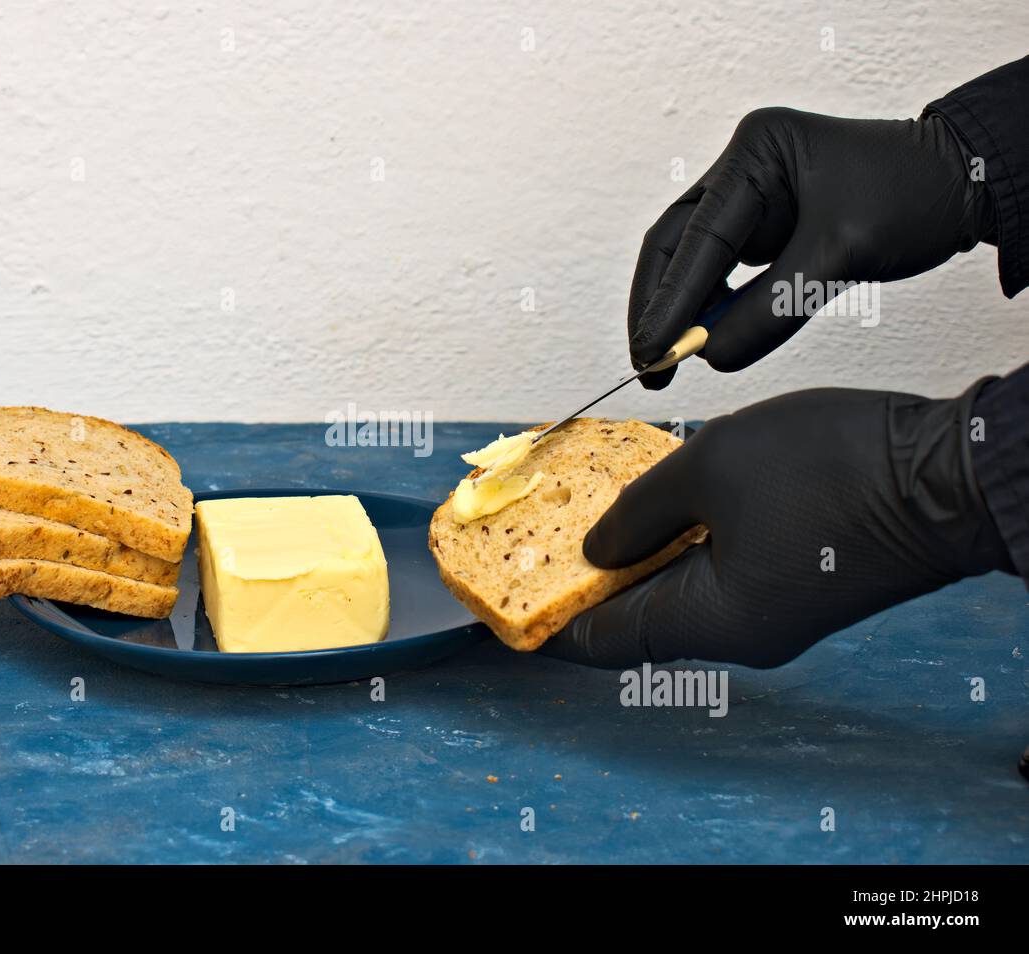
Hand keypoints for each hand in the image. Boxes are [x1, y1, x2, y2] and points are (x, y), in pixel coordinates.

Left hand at [543, 383, 1011, 668]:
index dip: (547, 623)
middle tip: (537, 545)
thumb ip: (639, 511)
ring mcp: (771, 613)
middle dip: (584, 582)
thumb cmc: (839, 468)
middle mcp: (740, 633)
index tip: (501, 607)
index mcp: (713, 622)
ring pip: (676, 594)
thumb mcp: (711, 468)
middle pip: (637, 620)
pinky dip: (676, 547)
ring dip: (632, 558)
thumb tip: (595, 548)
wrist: (948, 472)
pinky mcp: (793, 586)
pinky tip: (657, 504)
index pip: (605, 641)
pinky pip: (714, 576)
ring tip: (587, 515)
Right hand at [630, 107, 994, 388]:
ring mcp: (750, 199)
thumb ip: (771, 308)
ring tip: (671, 363)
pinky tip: (708, 340)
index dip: (668, 301)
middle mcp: (742, 171)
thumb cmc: (913, 196)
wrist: (963, 186)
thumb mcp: (841, 254)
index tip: (651, 352)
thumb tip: (710, 356)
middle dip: (658, 307)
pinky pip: (723, 275)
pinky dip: (713, 310)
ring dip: (680, 313)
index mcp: (755, 153)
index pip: (695, 237)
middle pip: (673, 245)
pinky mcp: (765, 228)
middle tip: (649, 365)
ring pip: (691, 262)